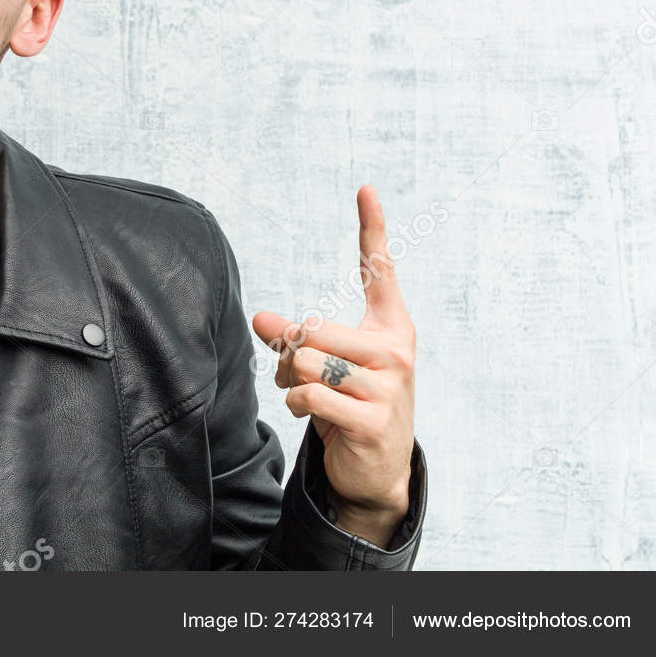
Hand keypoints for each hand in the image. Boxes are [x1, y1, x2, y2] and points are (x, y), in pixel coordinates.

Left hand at [251, 185, 416, 534]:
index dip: (371, 228)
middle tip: (298, 375)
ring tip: (308, 396)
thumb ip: (295, 338)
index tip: (365, 187)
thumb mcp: (326, 365)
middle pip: (312, 329)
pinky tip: (316, 418)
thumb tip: (259, 317)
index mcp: (391, 328)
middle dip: (291, 354)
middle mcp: (396, 351)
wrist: (378, 468)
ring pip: (308, 362)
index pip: (380, 270)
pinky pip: (310, 396)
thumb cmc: (350, 405)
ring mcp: (390, 387)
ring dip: (292, 382)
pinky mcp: (373, 420)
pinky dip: (298, 406)